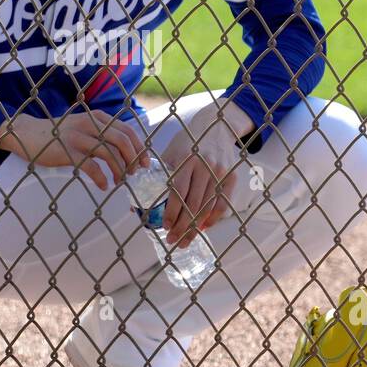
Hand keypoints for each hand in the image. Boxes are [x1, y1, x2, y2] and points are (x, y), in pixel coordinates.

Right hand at [0, 109, 148, 191]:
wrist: (27, 134)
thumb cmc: (58, 135)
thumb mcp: (82, 127)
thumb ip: (101, 133)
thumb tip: (125, 151)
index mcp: (97, 117)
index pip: (127, 130)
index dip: (139, 147)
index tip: (145, 163)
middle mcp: (89, 123)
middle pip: (122, 140)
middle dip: (133, 159)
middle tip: (133, 173)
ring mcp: (78, 136)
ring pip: (109, 153)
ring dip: (119, 170)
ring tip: (119, 181)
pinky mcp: (67, 151)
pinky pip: (91, 167)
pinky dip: (101, 178)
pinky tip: (103, 185)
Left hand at [158, 98, 254, 247]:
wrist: (216, 126)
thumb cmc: (187, 143)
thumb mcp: (169, 153)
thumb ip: (155, 176)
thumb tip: (135, 205)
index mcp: (185, 158)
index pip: (178, 190)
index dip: (172, 211)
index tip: (164, 227)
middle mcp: (204, 165)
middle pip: (193, 203)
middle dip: (182, 225)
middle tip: (173, 241)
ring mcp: (219, 171)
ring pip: (208, 206)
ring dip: (196, 227)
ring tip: (185, 240)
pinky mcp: (231, 176)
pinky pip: (223, 203)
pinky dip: (213, 218)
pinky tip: (203, 228)